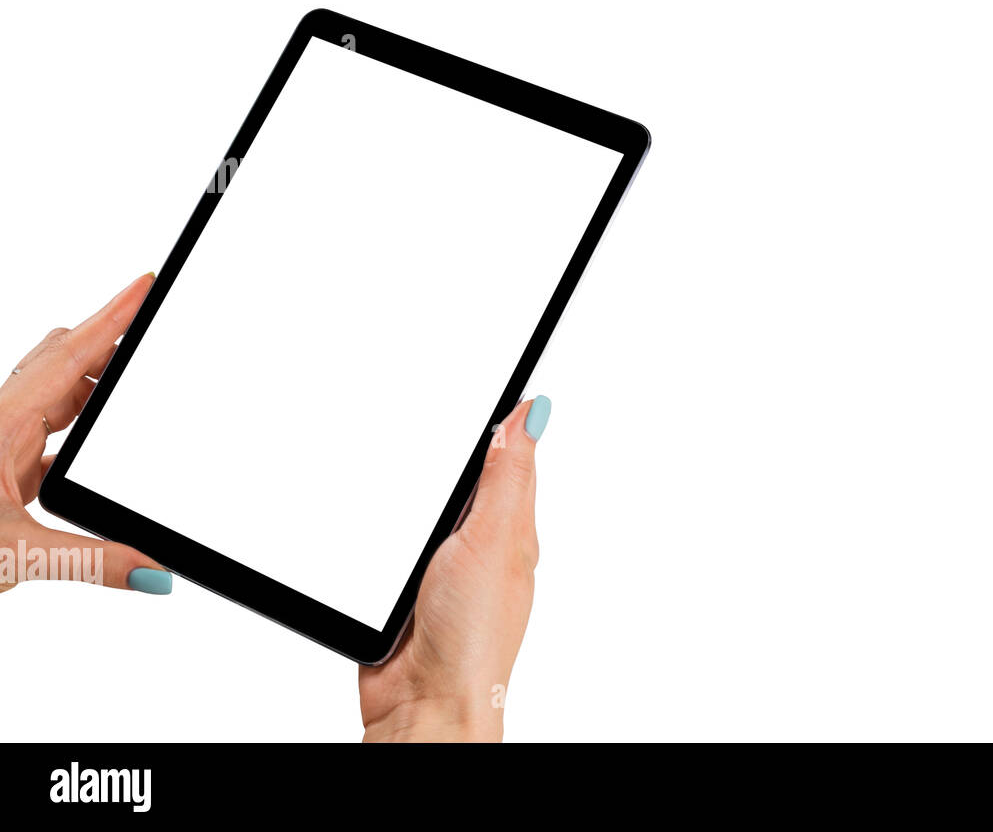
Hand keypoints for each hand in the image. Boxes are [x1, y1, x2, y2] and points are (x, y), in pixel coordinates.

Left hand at [0, 273, 170, 593]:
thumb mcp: (19, 555)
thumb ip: (93, 563)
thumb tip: (155, 569)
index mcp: (3, 423)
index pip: (71, 353)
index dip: (114, 315)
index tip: (146, 284)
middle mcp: (1, 423)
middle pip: (62, 359)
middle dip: (112, 342)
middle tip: (154, 336)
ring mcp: (0, 445)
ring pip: (53, 392)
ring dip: (94, 385)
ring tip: (133, 386)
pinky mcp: (0, 471)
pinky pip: (49, 432)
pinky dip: (81, 430)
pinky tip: (94, 454)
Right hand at [358, 395, 550, 741]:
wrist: (423, 702)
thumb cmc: (473, 635)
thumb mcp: (494, 539)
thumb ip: (506, 477)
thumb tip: (532, 413)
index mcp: (509, 525)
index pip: (509, 456)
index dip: (504, 417)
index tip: (504, 374)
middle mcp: (478, 542)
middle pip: (464, 475)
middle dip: (457, 441)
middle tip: (460, 393)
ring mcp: (439, 564)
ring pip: (426, 504)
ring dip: (416, 481)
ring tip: (421, 434)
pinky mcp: (403, 585)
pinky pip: (394, 538)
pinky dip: (385, 523)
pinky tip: (377, 506)